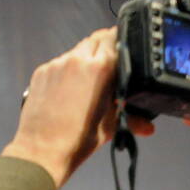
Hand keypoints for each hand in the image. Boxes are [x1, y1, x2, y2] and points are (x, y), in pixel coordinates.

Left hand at [2, 27, 118, 187]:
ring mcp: (57, 64)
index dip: (121, 43)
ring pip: (76, 51)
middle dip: (103, 50)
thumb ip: (132, 119)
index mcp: (100, 68)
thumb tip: (148, 126)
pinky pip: (59, 63)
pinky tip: (67, 91)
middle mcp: (78, 60)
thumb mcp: (110, 127)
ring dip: (84, 61)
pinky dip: (66, 71)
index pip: (115, 37)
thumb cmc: (75, 141)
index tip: (123, 52)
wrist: (42, 152)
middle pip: (96, 40)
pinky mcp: (41, 72)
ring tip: (86, 84)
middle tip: (106, 68)